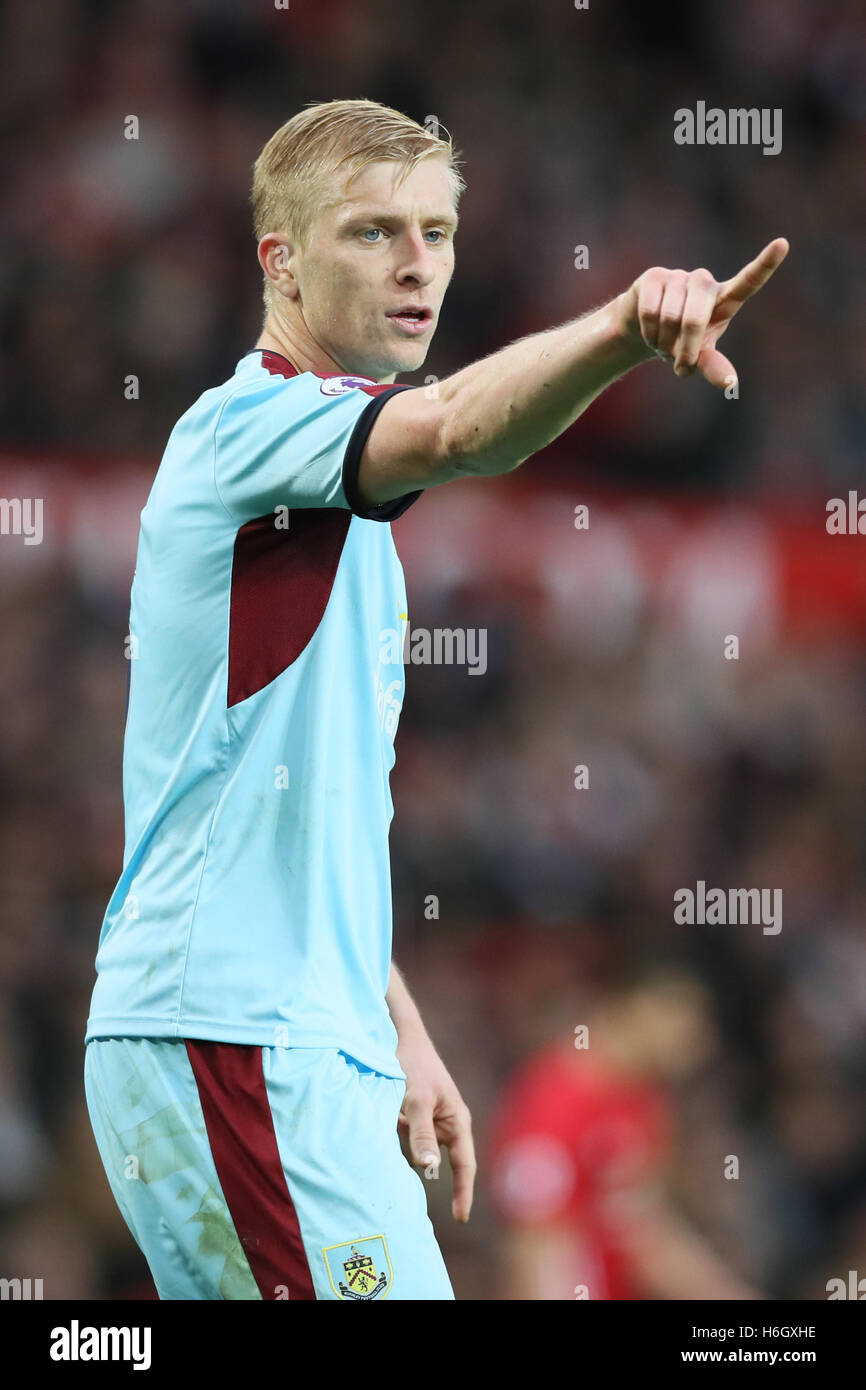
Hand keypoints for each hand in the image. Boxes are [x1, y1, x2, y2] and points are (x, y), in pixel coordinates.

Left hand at [396, 1032, 475, 1221]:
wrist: (400, 1038)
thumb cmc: (414, 1065)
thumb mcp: (416, 1100)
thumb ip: (422, 1133)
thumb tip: (429, 1168)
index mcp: (458, 1122)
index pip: (465, 1165)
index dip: (463, 1192)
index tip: (460, 1218)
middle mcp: (447, 1125)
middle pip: (439, 1161)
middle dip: (425, 1168)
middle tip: (410, 1185)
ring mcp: (430, 1122)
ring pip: (418, 1151)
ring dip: (405, 1146)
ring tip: (395, 1121)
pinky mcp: (413, 1119)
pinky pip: (406, 1139)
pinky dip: (396, 1136)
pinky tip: (389, 1115)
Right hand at [617, 237, 788, 388]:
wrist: (644, 330)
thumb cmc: (681, 342)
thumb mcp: (701, 356)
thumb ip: (715, 366)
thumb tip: (730, 383)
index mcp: (725, 299)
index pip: (749, 281)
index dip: (765, 264)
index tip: (783, 244)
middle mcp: (704, 282)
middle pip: (694, 320)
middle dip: (684, 350)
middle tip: (680, 363)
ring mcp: (679, 276)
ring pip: (669, 317)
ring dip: (663, 343)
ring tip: (663, 344)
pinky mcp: (655, 276)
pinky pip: (650, 311)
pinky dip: (649, 333)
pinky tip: (650, 333)